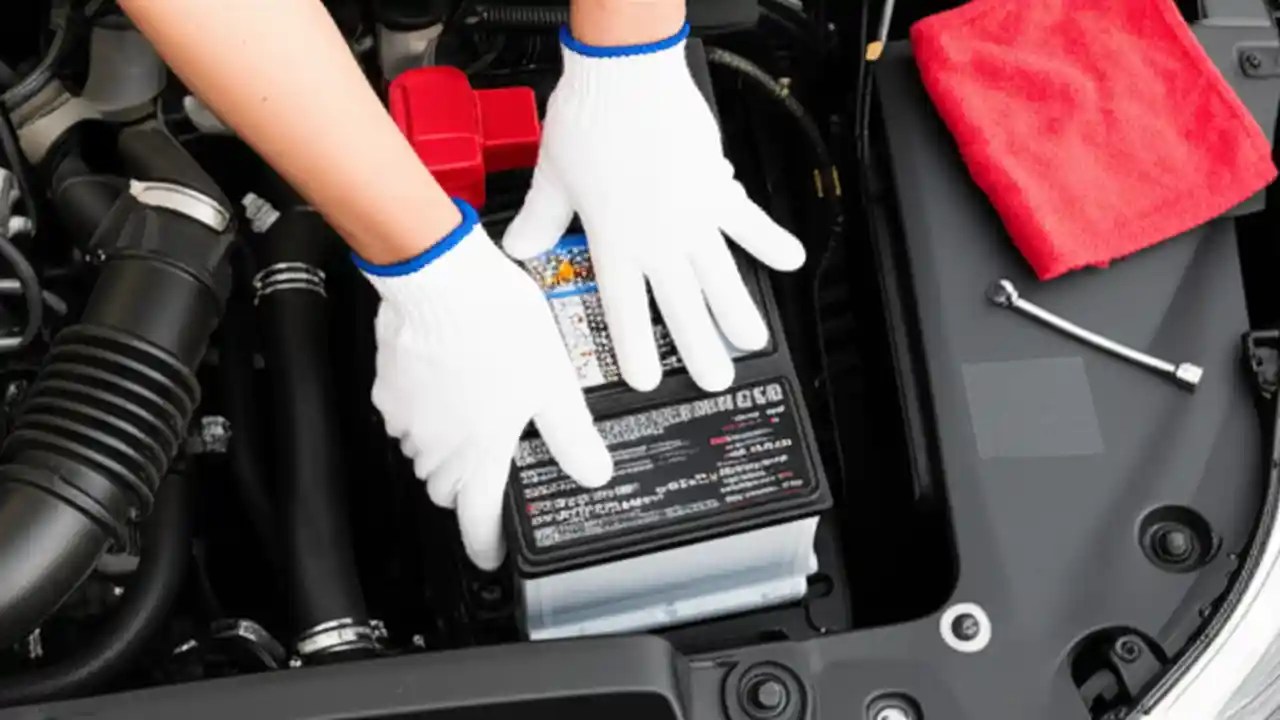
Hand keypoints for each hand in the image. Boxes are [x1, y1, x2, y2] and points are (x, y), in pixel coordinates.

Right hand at [359, 201, 612, 569]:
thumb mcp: (554, 385)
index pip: (476, 523)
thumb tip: (594, 473)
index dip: (486, 546)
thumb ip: (572, 437)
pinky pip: (407, 417)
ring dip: (448, 447)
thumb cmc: (496, 327)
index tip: (490, 555)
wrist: (442, 280)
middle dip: (471, 487)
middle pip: (449, 489)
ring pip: (426, 453)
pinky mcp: (389, 389)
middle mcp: (436, 447)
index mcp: (477, 456)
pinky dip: (427, 412)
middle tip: (496, 464)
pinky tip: (451, 379)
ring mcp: (408, 420)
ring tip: (479, 411)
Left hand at [502, 25, 805, 392]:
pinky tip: (790, 260)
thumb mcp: (551, 178)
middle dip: (698, 349)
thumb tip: (518, 247)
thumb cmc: (589, 120)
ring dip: (737, 311)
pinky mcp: (717, 188)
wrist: (626, 74)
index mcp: (614, 242)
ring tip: (751, 339)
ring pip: (720, 276)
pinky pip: (749, 221)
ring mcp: (693, 217)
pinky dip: (771, 240)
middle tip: (713, 377)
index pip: (623, 310)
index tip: (643, 379)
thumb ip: (539, 221)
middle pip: (681, 307)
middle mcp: (658, 239)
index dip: (634, 349)